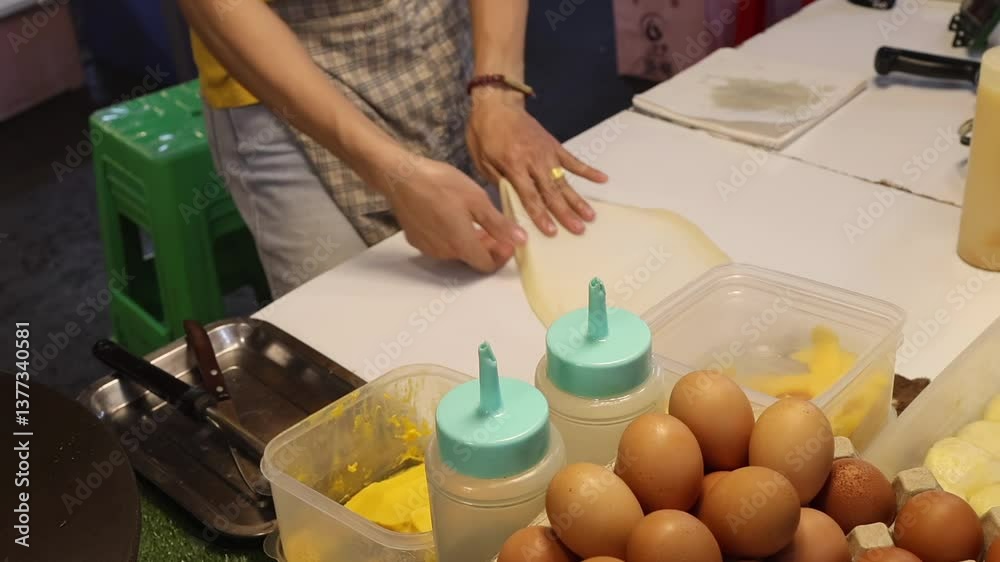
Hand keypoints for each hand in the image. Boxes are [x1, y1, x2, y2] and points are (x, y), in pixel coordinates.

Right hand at [379, 155, 526, 272]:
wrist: (401, 176)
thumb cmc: (440, 184)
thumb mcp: (477, 200)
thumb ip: (499, 224)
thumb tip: (520, 240)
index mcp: (462, 245)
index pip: (487, 265)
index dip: (502, 257)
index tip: (509, 241)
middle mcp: (444, 253)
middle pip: (472, 258)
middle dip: (488, 247)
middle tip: (496, 227)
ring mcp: (427, 247)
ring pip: (456, 251)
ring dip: (470, 241)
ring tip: (475, 220)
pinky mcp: (415, 239)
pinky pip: (439, 244)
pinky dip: (451, 236)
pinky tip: (451, 216)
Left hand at [466, 90, 607, 235]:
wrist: (497, 103)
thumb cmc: (485, 133)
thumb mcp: (481, 160)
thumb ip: (498, 180)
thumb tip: (511, 199)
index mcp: (513, 165)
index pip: (529, 196)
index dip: (541, 215)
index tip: (552, 231)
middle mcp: (533, 161)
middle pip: (551, 192)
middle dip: (565, 213)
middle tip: (578, 230)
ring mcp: (547, 153)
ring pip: (564, 181)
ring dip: (578, 200)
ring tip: (590, 216)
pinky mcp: (554, 146)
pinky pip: (573, 161)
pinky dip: (588, 171)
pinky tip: (603, 180)